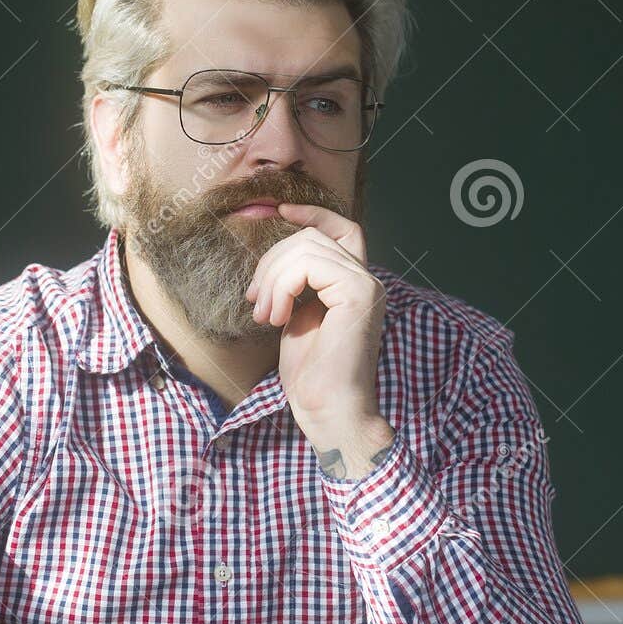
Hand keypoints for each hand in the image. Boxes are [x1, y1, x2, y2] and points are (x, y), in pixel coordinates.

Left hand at [245, 203, 395, 477]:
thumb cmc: (312, 375)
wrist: (329, 411)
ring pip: (306, 247)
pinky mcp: (359, 294)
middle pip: (311, 237)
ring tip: (265, 314)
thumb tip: (275, 259)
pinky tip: (278, 317)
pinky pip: (308, 265)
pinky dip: (282, 286)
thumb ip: (297, 286)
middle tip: (255, 301)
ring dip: (272, 277)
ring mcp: (366, 285)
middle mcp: (367, 279)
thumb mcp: (298, 318)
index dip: (312, 214)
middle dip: (271, 261)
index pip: (342, 229)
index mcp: (355, 284)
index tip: (278, 212)